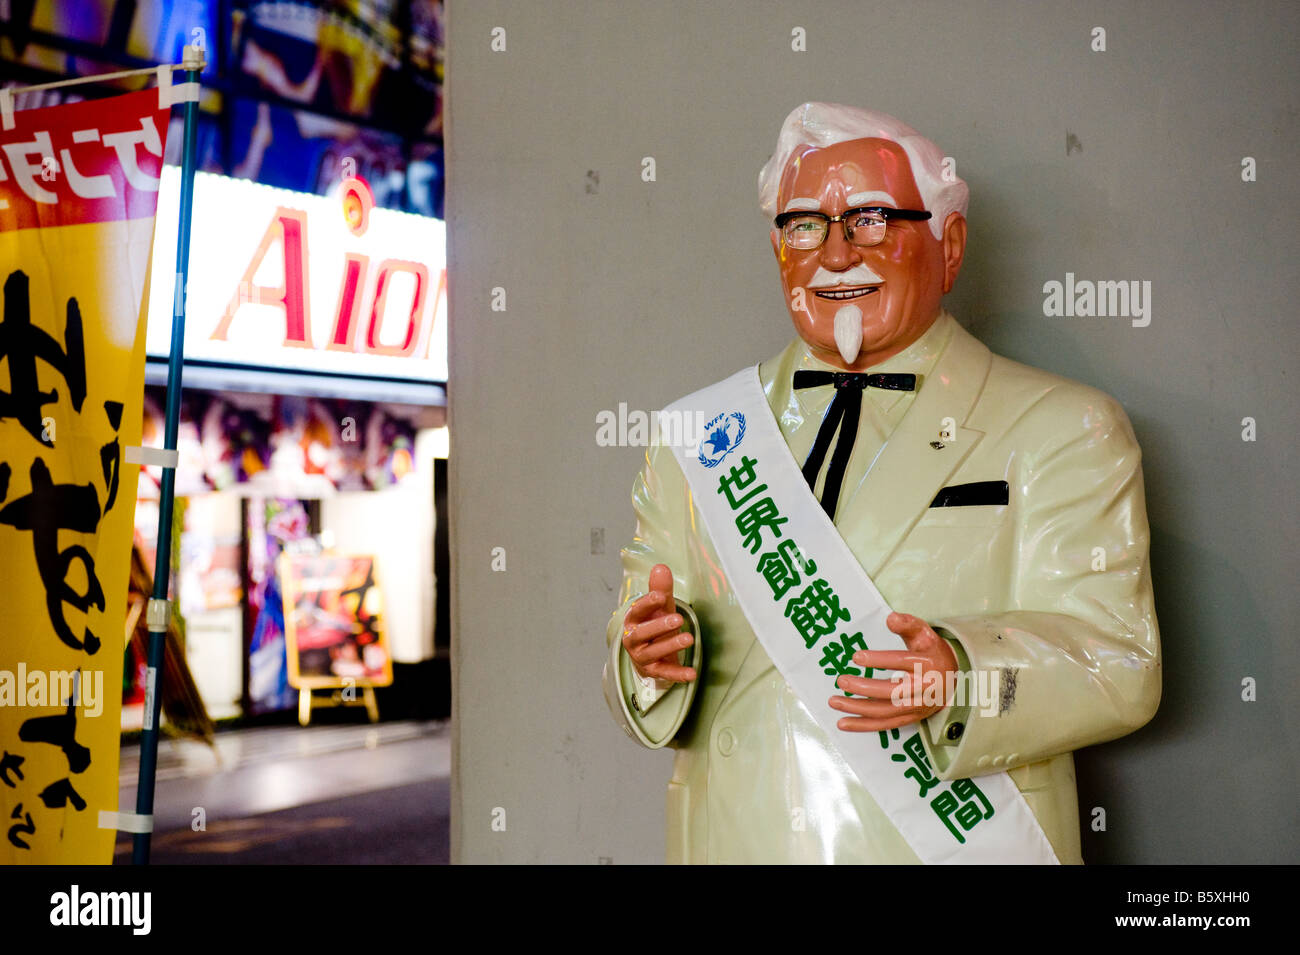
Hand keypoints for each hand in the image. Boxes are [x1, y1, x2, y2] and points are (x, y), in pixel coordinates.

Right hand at [621, 564, 696, 682]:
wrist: (648, 653)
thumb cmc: (653, 624)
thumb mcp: (658, 607)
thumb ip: (660, 589)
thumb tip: (661, 567)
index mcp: (633, 620)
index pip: (637, 611)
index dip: (648, 603)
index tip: (661, 596)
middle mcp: (633, 639)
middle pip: (642, 634)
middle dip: (659, 626)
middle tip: (677, 619)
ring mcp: (642, 657)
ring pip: (653, 653)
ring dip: (670, 646)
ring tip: (689, 638)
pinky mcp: (653, 671)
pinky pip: (665, 673)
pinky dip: (678, 674)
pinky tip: (692, 673)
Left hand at [830, 612, 957, 731]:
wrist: (951, 679)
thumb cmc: (931, 652)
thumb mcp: (924, 634)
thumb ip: (908, 624)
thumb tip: (891, 617)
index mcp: (926, 665)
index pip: (902, 662)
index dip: (879, 660)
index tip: (856, 656)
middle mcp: (923, 689)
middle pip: (892, 692)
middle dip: (864, 688)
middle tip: (841, 680)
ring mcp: (916, 707)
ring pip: (885, 712)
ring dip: (858, 709)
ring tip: (833, 701)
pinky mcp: (910, 718)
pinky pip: (885, 724)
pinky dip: (863, 725)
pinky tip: (842, 723)